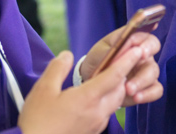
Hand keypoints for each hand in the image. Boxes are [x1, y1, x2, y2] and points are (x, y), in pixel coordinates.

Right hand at [18, 47, 139, 133]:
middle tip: (119, 61)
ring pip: (114, 102)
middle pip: (120, 89)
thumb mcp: (43, 90)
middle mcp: (98, 112)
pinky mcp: (92, 132)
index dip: (127, 60)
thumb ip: (57, 69)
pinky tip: (93, 98)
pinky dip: (106, 101)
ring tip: (106, 78)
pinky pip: (106, 113)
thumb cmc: (38, 121)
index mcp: (88, 98)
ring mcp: (96, 124)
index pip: (115, 75)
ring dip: (115, 88)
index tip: (137, 49)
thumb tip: (67, 55)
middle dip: (123, 74)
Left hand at [79, 24, 162, 106]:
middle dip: (145, 66)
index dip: (148, 45)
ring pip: (153, 75)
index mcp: (136, 44)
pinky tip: (136, 97)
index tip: (141, 51)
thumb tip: (129, 39)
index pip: (149, 40)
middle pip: (153, 59)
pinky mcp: (146, 89)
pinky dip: (148, 95)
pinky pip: (156, 90)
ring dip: (141, 83)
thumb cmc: (98, 60)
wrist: (91, 80)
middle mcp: (144, 57)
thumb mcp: (103, 49)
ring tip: (128, 90)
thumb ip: (117, 43)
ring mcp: (146, 73)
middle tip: (137, 67)